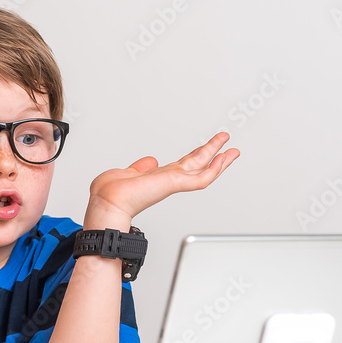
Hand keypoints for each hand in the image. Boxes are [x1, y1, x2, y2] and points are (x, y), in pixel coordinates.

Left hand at [85, 132, 238, 226]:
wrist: (108, 201)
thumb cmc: (111, 192)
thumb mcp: (129, 172)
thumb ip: (141, 167)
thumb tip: (149, 160)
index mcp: (158, 178)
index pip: (183, 165)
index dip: (196, 155)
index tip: (207, 147)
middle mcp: (167, 180)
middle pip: (197, 164)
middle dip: (213, 152)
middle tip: (226, 141)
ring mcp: (173, 183)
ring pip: (204, 171)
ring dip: (219, 160)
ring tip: (233, 150)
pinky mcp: (175, 184)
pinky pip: (201, 178)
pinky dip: (215, 169)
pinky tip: (224, 159)